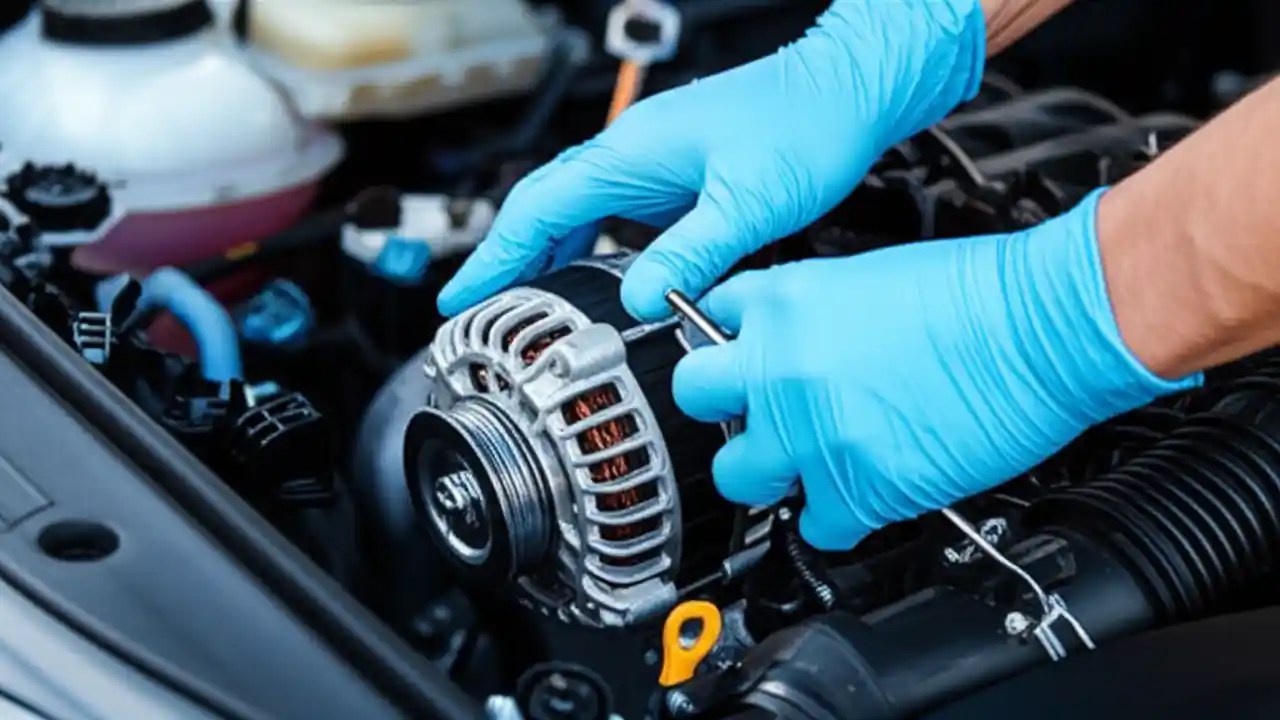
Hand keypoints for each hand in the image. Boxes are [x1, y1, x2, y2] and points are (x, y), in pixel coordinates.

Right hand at [439, 0, 986, 319]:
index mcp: (631, 154)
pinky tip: (594, 277)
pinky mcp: (676, 174)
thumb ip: (693, 253)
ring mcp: (651, 163)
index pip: (538, 209)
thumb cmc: (806, 126)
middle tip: (477, 310)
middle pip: (544, 210)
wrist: (849, 89)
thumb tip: (642, 300)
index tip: (459, 296)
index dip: (495, 257)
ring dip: (544, 256)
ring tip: (523, 304)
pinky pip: (612, 215)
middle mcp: (631, 154)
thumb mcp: (750, 201)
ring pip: (576, 213)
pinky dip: (588, 248)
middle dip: (506, 261)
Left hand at [671, 191, 1199, 549]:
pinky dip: (836, 518)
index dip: (725, 344)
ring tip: (808, 465)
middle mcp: (780, 364)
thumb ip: (810, 312)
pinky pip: (815, 525)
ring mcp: (810, 430)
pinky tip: (861, 495)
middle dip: (725, 408)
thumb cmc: (981, 294)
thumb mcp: (867, 275)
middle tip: (762, 415)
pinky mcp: (854, 487)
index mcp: (785, 301)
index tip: (739, 361)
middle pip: (694, 396)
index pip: (706, 320)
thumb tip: (791, 339)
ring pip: (739, 475)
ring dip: (771, 474)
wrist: (1042, 328)